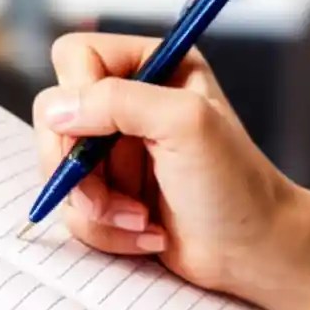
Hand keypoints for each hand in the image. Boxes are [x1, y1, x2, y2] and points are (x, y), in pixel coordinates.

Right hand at [33, 33, 309, 309]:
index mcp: (151, 65)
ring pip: (58, 168)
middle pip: (55, 116)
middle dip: (79, 166)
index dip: (77, 96)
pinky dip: (106, 229)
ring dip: (97, 205)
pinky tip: (147, 233)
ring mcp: (115, 150)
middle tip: (111, 194)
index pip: (76, 57)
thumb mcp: (185, 124)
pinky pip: (73, 207)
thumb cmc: (235, 185)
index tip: (99, 133)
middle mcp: (129, 102)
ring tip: (141, 220)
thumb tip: (57, 110)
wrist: (254, 252)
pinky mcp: (109, 191)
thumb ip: (119, 101)